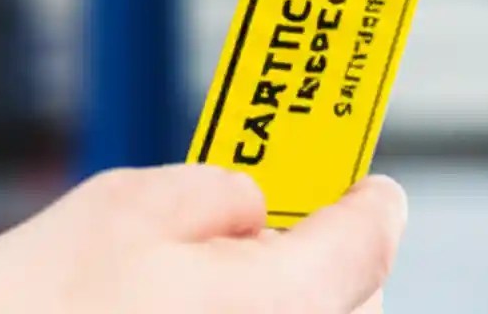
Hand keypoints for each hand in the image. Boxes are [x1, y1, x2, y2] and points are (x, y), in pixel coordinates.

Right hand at [0, 166, 404, 313]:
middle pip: (347, 299)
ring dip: (272, 303)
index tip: (371, 187)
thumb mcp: (116, 209)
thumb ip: (208, 191)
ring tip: (188, 286)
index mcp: (282, 307)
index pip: (367, 242)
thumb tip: (247, 202)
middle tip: (255, 227)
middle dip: (311, 256)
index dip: (369, 201)